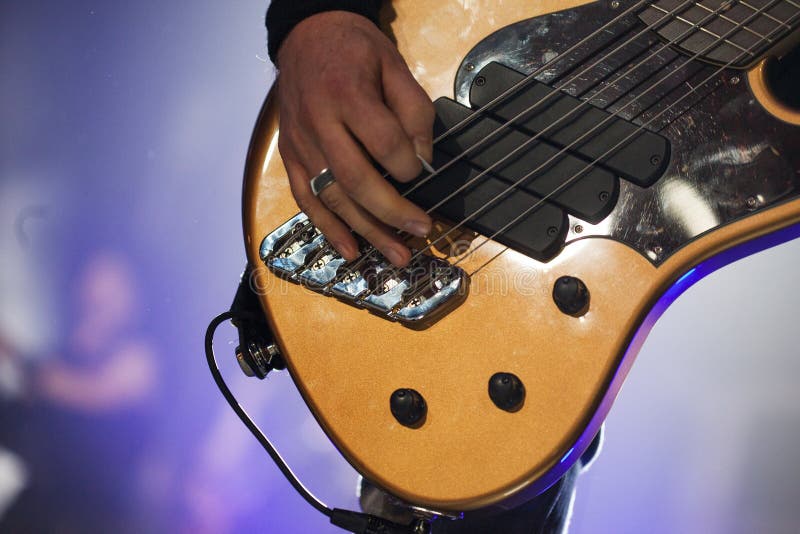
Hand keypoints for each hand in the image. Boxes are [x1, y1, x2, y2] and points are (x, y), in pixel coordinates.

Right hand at [275, 10, 434, 266]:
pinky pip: (307, 200)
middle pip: (356, 179)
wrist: (306, 38)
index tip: (422, 171)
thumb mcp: (393, 65)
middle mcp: (318, 123)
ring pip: (332, 197)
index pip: (383, 142)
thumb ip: (413, 111)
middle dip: (392, 211)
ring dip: (366, 231)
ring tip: (397, 255)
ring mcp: (300, 145)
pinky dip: (329, 229)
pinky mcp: (290, 158)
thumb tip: (422, 159)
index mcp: (347, 94)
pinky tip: (351, 251)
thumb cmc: (355, 52)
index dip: (409, 164)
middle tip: (421, 231)